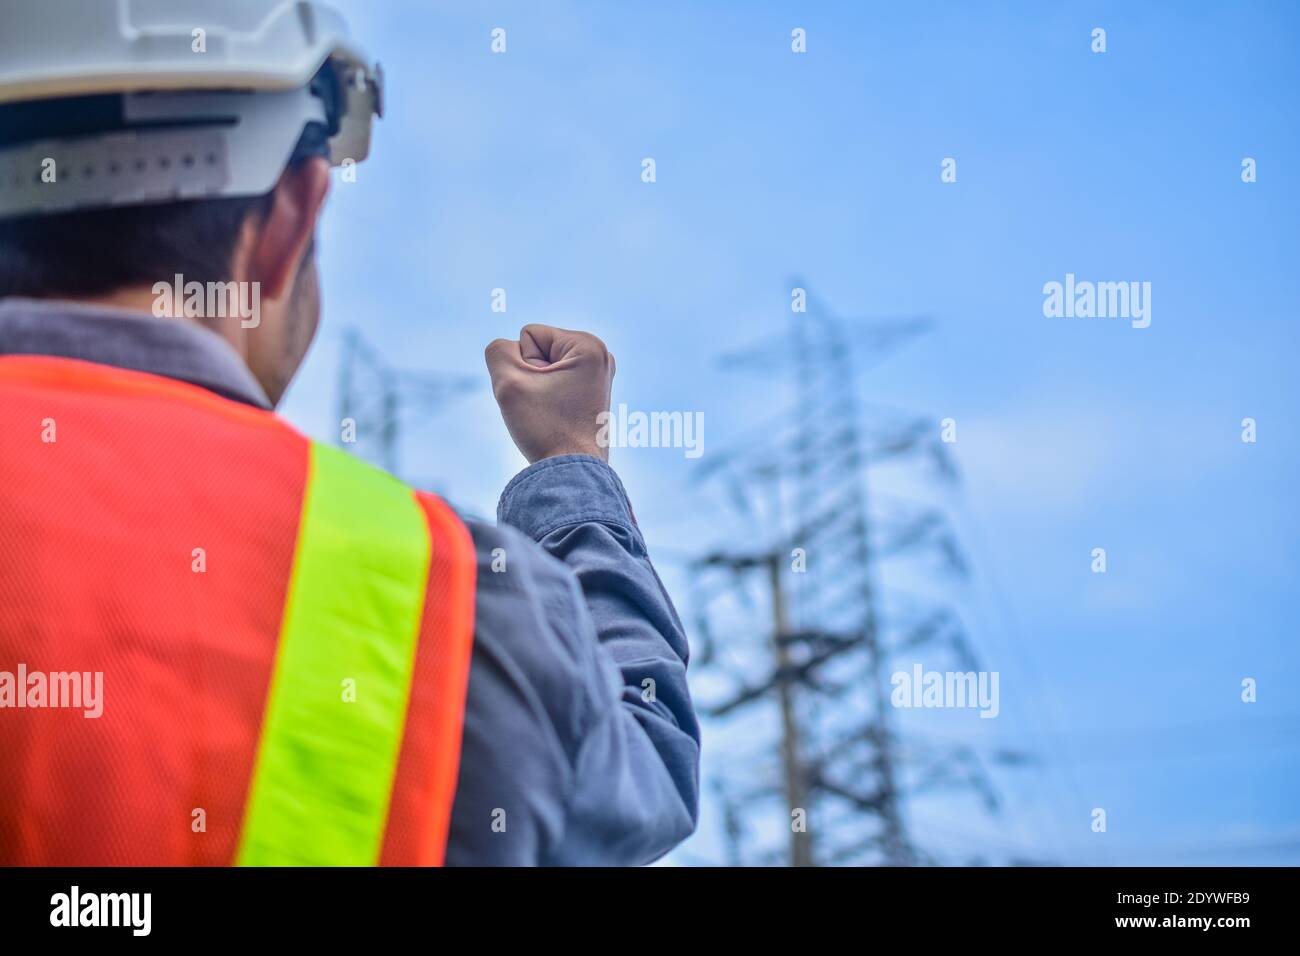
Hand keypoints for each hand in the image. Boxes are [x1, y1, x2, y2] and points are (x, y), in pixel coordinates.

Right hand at [484, 324, 615, 463]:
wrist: (571, 475)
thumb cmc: (546, 429)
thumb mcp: (508, 382)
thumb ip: (497, 351)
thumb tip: (507, 349)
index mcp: (589, 345)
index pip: (529, 335)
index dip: (523, 365)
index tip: (542, 394)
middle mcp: (600, 356)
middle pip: (537, 350)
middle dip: (530, 377)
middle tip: (546, 407)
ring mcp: (598, 376)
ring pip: (542, 370)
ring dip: (536, 390)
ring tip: (552, 414)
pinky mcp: (592, 394)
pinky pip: (553, 385)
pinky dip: (547, 400)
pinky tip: (557, 419)